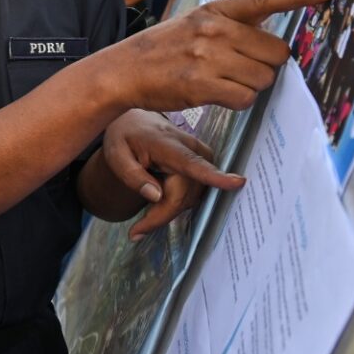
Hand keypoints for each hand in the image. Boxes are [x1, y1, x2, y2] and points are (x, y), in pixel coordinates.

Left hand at [102, 111, 246, 240]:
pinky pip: (193, 193)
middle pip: (183, 196)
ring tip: (144, 216)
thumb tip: (157, 197)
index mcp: (168, 145)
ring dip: (167, 211)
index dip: (215, 177)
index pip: (192, 164)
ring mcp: (200, 156)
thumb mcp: (115, 156)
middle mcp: (191, 149)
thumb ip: (132, 176)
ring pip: (189, 198)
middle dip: (161, 216)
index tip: (238, 183)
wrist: (136, 122)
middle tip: (136, 231)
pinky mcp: (204, 163)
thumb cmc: (124, 138)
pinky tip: (159, 202)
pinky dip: (176, 203)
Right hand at [118, 0, 334, 112]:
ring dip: (252, 86)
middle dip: (267, 65)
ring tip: (225, 81)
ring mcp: (207, 57)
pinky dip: (238, 101)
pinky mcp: (202, 85)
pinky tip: (217, 95)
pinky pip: (245, 98)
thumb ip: (232, 27)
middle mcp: (214, 30)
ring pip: (263, 78)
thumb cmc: (163, 50)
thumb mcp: (195, 24)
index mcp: (216, 10)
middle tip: (243, 69)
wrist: (123, 71)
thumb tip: (274, 43)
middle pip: (276, 52)